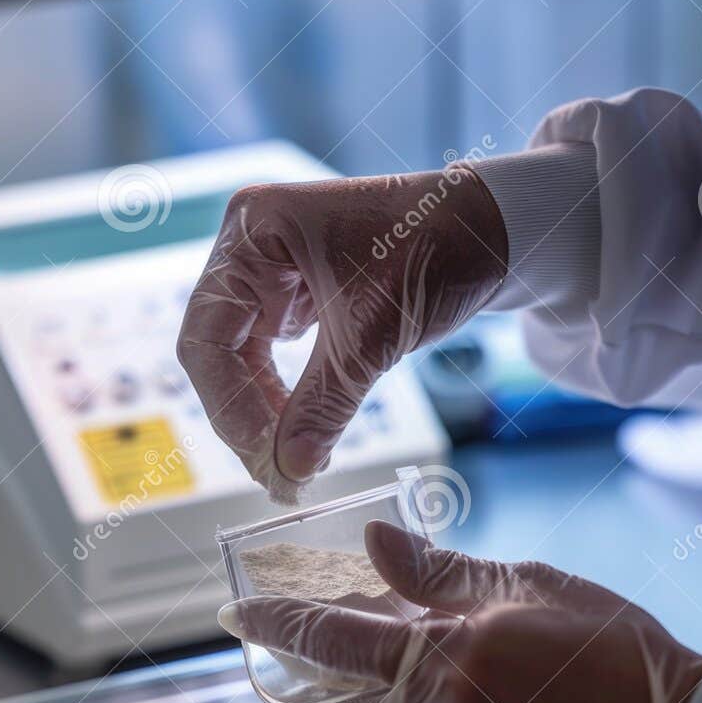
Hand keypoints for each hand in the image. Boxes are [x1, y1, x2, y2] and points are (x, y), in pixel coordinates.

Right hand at [177, 169, 507, 494]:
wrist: (494, 228)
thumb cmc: (440, 248)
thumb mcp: (373, 335)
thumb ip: (321, 406)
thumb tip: (286, 472)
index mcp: (253, 229)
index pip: (207, 336)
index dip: (231, 407)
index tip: (265, 460)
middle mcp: (250, 242)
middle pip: (216, 349)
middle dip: (245, 415)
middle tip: (278, 474)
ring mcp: (270, 266)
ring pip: (239, 358)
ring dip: (262, 411)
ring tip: (291, 460)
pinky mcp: (294, 290)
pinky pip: (268, 354)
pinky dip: (282, 395)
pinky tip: (300, 429)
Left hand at [219, 522, 701, 702]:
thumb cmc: (609, 650)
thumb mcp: (530, 585)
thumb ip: (440, 573)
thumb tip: (374, 543)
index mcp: (449, 656)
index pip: (332, 641)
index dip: (278, 626)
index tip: (236, 612)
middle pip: (339, 695)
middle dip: (316, 665)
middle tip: (300, 634)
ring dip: (379, 690)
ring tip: (419, 656)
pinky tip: (461, 699)